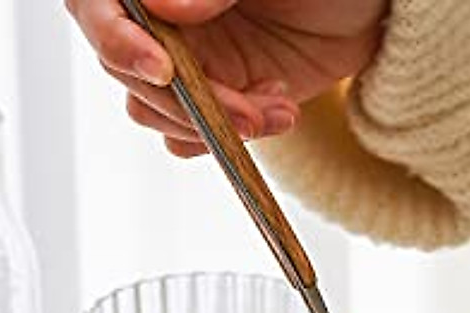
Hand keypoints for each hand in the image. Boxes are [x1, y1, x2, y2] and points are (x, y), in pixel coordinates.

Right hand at [65, 0, 388, 156]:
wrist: (374, 10)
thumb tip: (163, 8)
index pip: (95, 3)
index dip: (116, 38)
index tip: (163, 67)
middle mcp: (158, 14)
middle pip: (125, 68)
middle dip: (187, 100)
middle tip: (250, 112)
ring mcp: (183, 57)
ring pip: (154, 109)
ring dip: (211, 125)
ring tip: (276, 111)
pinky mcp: (214, 97)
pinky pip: (188, 137)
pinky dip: (225, 141)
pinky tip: (273, 115)